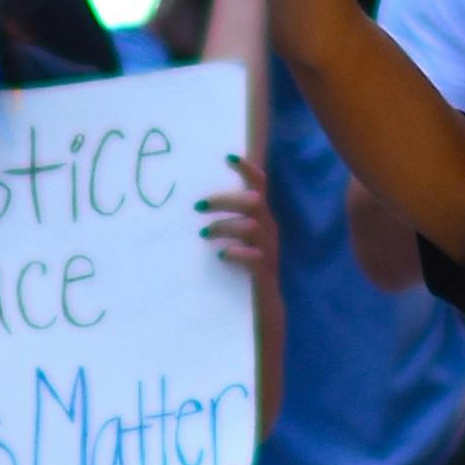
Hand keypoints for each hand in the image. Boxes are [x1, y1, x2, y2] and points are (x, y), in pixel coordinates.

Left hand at [198, 153, 273, 278]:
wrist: (264, 307)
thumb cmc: (244, 269)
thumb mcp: (238, 240)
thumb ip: (227, 222)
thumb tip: (195, 205)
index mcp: (263, 218)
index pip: (261, 185)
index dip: (247, 169)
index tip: (228, 157)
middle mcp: (269, 230)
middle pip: (253, 202)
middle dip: (224, 200)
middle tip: (198, 206)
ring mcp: (269, 250)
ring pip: (251, 226)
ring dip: (224, 226)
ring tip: (204, 234)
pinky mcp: (265, 271)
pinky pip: (254, 256)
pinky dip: (236, 253)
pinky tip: (221, 255)